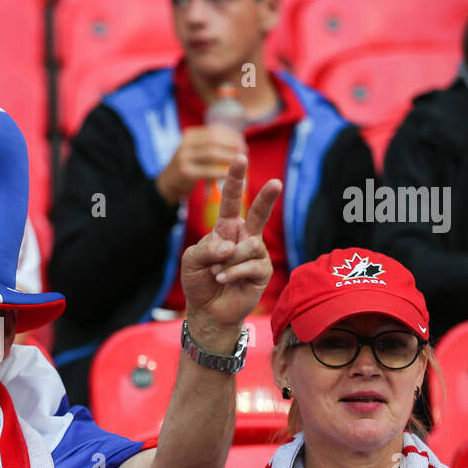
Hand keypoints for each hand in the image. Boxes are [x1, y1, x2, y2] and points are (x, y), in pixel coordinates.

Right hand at [155, 125, 245, 204]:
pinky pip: (208, 171)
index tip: (242, 141)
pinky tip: (229, 174)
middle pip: (214, 140)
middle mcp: (185, 144)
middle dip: (232, 145)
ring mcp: (183, 158)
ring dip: (229, 158)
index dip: (231, 135)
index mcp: (190, 135)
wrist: (167, 184)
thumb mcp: (195, 151)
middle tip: (244, 152)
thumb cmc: (188, 167)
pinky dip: (221, 172)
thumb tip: (238, 142)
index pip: (215, 130)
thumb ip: (211, 145)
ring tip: (239, 163)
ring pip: (212, 154)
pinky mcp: (185, 173)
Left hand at [180, 155, 279, 347]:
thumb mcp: (191, 260)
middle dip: (266, 197)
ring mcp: (256, 253)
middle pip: (258, 212)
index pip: (231, 199)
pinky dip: (232, 273)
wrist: (207, 310)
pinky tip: (222, 279)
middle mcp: (244, 237)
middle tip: (275, 182)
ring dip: (227, 261)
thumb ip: (206, 248)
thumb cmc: (199, 281)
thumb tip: (231, 246)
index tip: (240, 157)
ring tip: (216, 273)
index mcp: (226, 228)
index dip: (234, 179)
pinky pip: (250, 265)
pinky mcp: (262, 271)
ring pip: (248, 247)